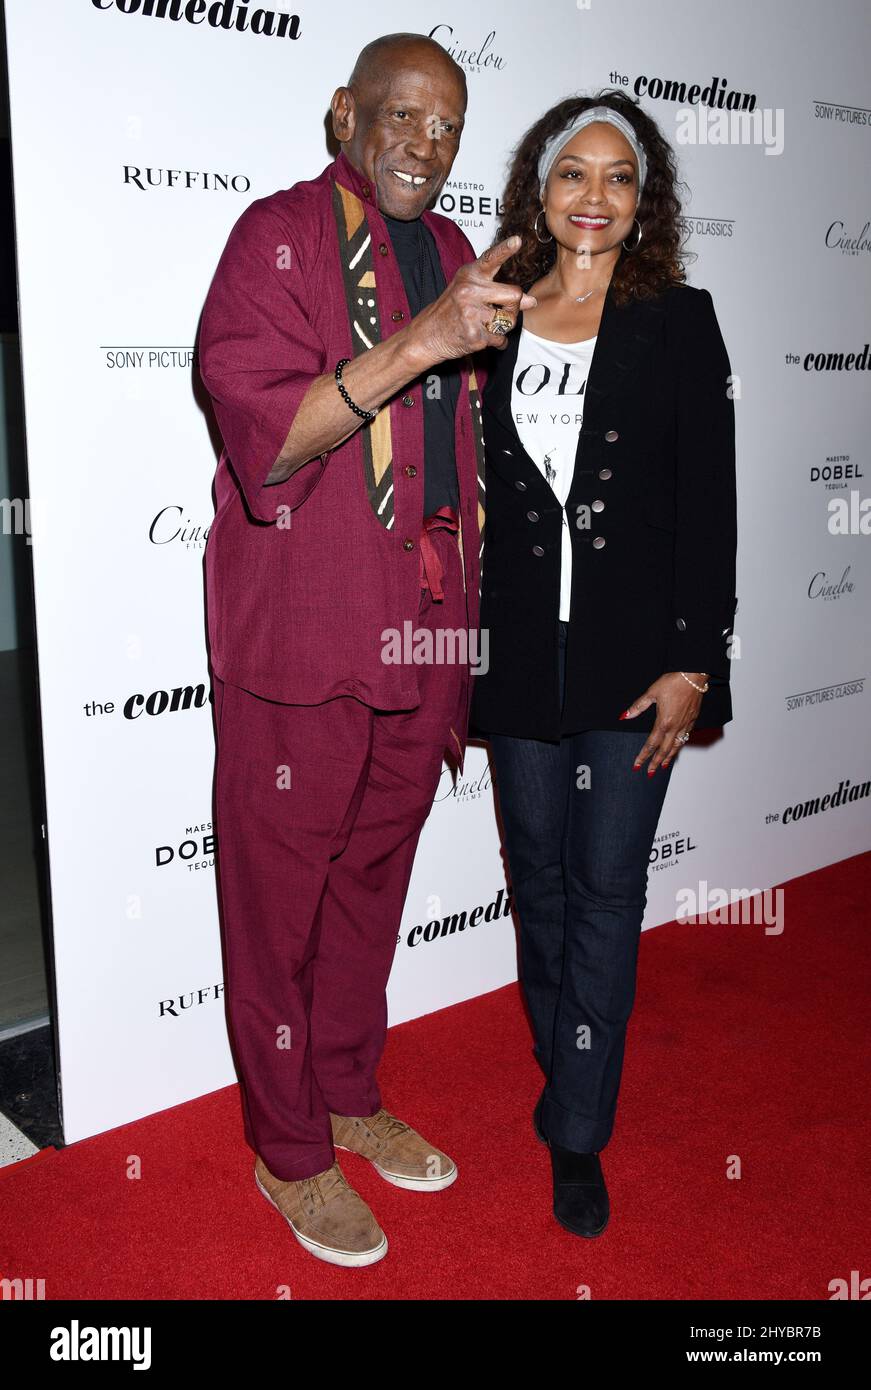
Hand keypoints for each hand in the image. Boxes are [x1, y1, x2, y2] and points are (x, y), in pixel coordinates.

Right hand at [407, 235, 536, 364]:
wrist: (427, 335)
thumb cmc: (451, 311)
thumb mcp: (470, 291)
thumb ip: (499, 291)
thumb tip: (531, 300)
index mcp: (469, 275)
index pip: (491, 259)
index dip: (505, 249)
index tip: (517, 240)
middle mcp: (470, 290)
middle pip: (514, 294)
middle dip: (513, 307)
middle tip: (498, 312)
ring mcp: (471, 313)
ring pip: (510, 320)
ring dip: (503, 326)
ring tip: (485, 325)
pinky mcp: (474, 335)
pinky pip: (500, 339)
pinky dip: (496, 341)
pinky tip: (481, 337)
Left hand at [620, 672, 707, 774]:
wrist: (693, 676)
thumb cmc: (673, 682)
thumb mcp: (651, 693)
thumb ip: (638, 706)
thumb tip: (625, 716)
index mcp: (663, 722)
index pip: (651, 744)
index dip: (643, 756)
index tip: (637, 765)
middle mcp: (675, 727)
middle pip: (664, 750)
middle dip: (656, 762)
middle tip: (650, 773)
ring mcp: (686, 724)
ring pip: (677, 746)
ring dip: (669, 757)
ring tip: (663, 766)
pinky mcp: (693, 720)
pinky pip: (686, 737)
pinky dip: (680, 746)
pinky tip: (677, 747)